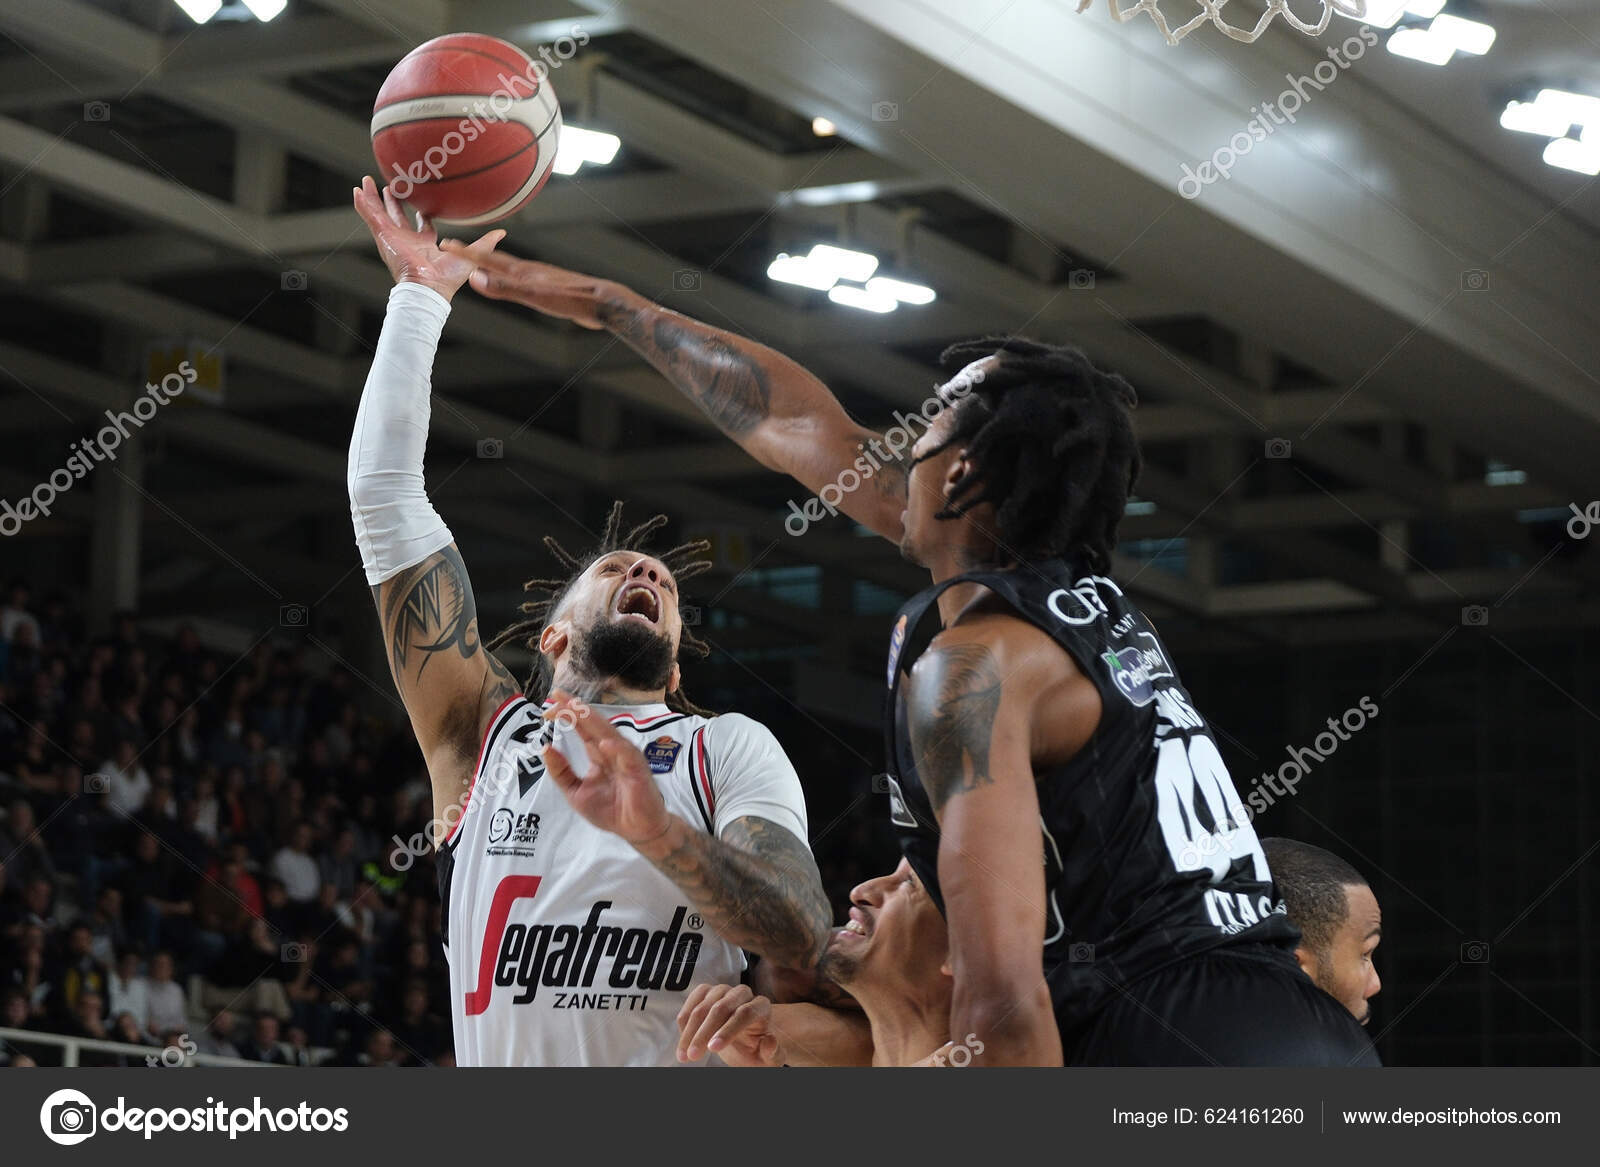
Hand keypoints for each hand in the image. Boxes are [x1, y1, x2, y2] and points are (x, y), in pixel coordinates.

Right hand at [351, 175, 504, 300]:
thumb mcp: (470, 254)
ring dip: (373, 198)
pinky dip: (363, 203)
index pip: (423, 226)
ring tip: (366, 182)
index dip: (423, 214)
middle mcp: (407, 241)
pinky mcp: (384, 237)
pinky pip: (370, 216)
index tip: (423, 202)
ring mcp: (394, 238)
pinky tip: (356, 190)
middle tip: (390, 186)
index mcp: (425, 245)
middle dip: (393, 201)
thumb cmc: (448, 279)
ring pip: (380, 213)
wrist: (429, 287)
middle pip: (398, 216)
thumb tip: (501, 233)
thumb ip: (484, 242)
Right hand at [444, 247, 624, 328]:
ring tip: (482, 262)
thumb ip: (504, 288)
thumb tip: (474, 277)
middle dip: (476, 255)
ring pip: (511, 268)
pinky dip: (511, 277)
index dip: (466, 254)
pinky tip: (517, 282)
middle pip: (496, 260)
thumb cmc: (570, 300)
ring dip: (493, 264)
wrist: (602, 302)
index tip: (446, 244)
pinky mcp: (551, 287)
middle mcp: (530, 271)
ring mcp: (541, 278)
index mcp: (522, 272)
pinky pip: (523, 279)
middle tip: (457, 248)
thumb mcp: (534, 297)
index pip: (487, 260)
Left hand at [540, 692, 673, 845]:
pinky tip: (604, 744)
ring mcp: (626, 758)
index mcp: (598, 753)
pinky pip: (628, 757)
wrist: (636, 830)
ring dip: (593, 721)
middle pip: (593, 724)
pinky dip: (617, 749)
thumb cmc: (610, 810)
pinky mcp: (638, 772)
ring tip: (576, 709)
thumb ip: (561, 771)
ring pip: (609, 734)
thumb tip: (544, 748)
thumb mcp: (576, 792)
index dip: (567, 714)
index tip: (549, 704)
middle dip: (575, 709)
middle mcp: (612, 750)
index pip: (582, 728)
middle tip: (557, 695)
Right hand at [676, 983, 783, 1065]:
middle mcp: (743, 993)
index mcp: (761, 1007)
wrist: (744, 1043)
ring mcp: (724, 990)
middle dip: (704, 1033)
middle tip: (693, 1056)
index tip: (712, 1048)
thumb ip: (773, 1053)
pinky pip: (692, 1000)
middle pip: (721, 1008)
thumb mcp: (768, 1059)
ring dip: (690, 1032)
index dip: (728, 1030)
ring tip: (684, 1055)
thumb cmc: (757, 1051)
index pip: (744, 1014)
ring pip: (703, 1006)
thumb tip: (770, 1041)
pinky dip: (684, 1021)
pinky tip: (683, 1041)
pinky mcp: (707, 991)